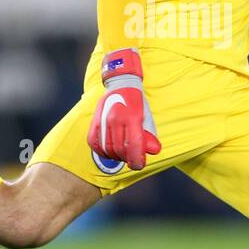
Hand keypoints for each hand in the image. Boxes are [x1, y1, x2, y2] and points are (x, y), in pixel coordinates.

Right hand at [88, 48, 161, 170]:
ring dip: (116, 157)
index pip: (133, 146)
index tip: (138, 165)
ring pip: (107, 149)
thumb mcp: (147, 117)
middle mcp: (116, 119)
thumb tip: (153, 151)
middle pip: (120, 150)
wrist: (120, 84)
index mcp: (132, 117)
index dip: (136, 160)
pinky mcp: (94, 122)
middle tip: (132, 158)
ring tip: (122, 154)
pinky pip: (95, 144)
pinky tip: (109, 151)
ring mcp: (103, 120)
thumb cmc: (136, 102)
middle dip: (127, 158)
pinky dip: (102, 151)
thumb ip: (149, 134)